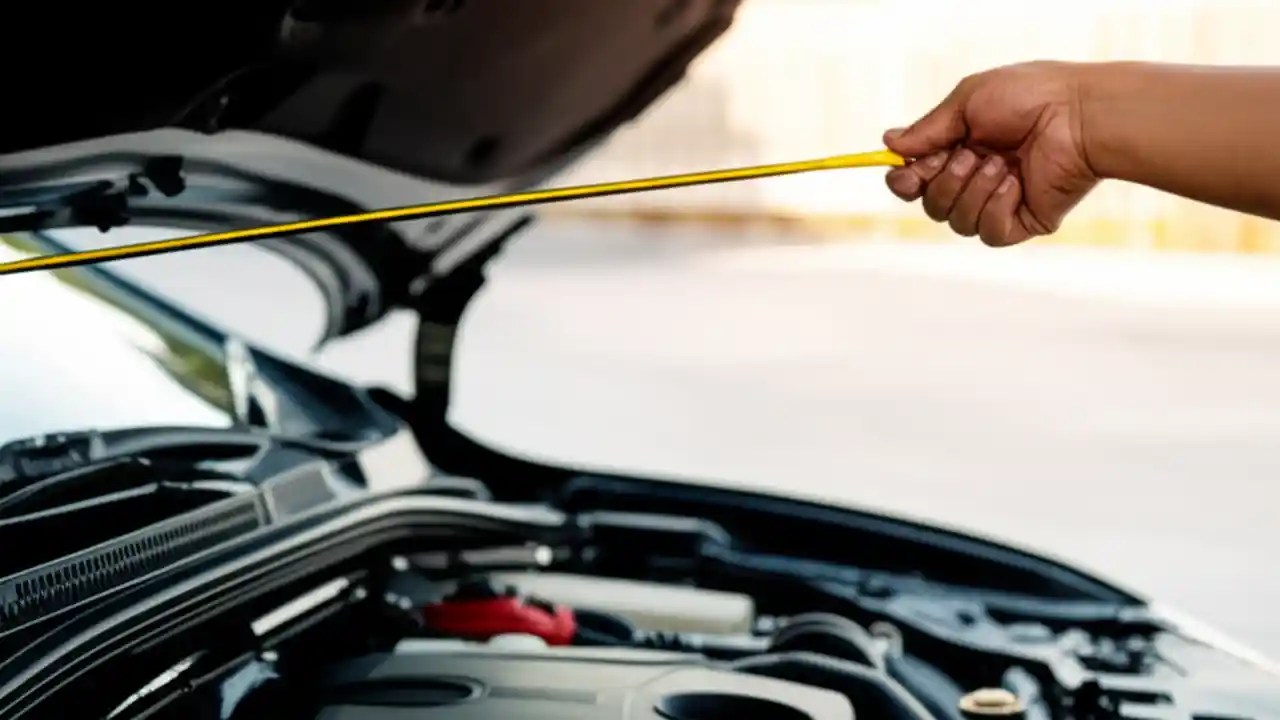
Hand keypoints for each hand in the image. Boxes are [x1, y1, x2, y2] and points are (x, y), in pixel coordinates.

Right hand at [883, 61, 1099, 246]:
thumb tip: (889, 142)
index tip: (904, 173)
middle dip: (942, 183)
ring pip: (956, 222)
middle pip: (931, 205)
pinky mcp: (1022, 223)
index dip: (904, 181)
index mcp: (961, 149)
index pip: (917, 179)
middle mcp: (977, 179)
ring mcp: (999, 203)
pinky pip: (987, 232)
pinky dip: (994, 207)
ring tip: (1002, 164)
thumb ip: (928, 129)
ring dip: (971, 191)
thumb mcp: (968, 102)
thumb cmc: (1030, 97)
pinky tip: (1016, 183)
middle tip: (967, 156)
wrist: (1079, 115)